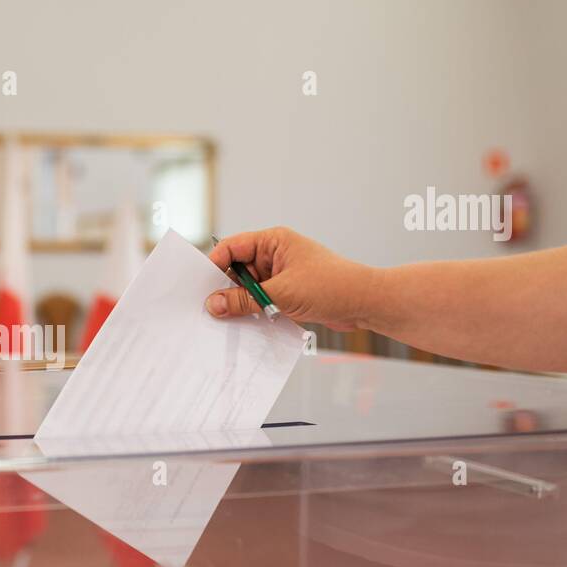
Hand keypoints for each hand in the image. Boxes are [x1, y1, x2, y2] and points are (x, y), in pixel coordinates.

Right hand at [205, 226, 376, 330]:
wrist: (365, 303)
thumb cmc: (332, 286)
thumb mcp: (282, 294)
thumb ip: (244, 300)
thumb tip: (213, 305)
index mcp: (273, 241)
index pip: (232, 247)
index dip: (214, 265)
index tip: (201, 286)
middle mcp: (274, 254)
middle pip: (236, 269)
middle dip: (225, 288)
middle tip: (210, 308)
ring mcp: (280, 274)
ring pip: (247, 288)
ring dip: (240, 304)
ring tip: (228, 320)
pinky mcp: (286, 292)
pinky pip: (260, 301)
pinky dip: (253, 312)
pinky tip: (246, 325)